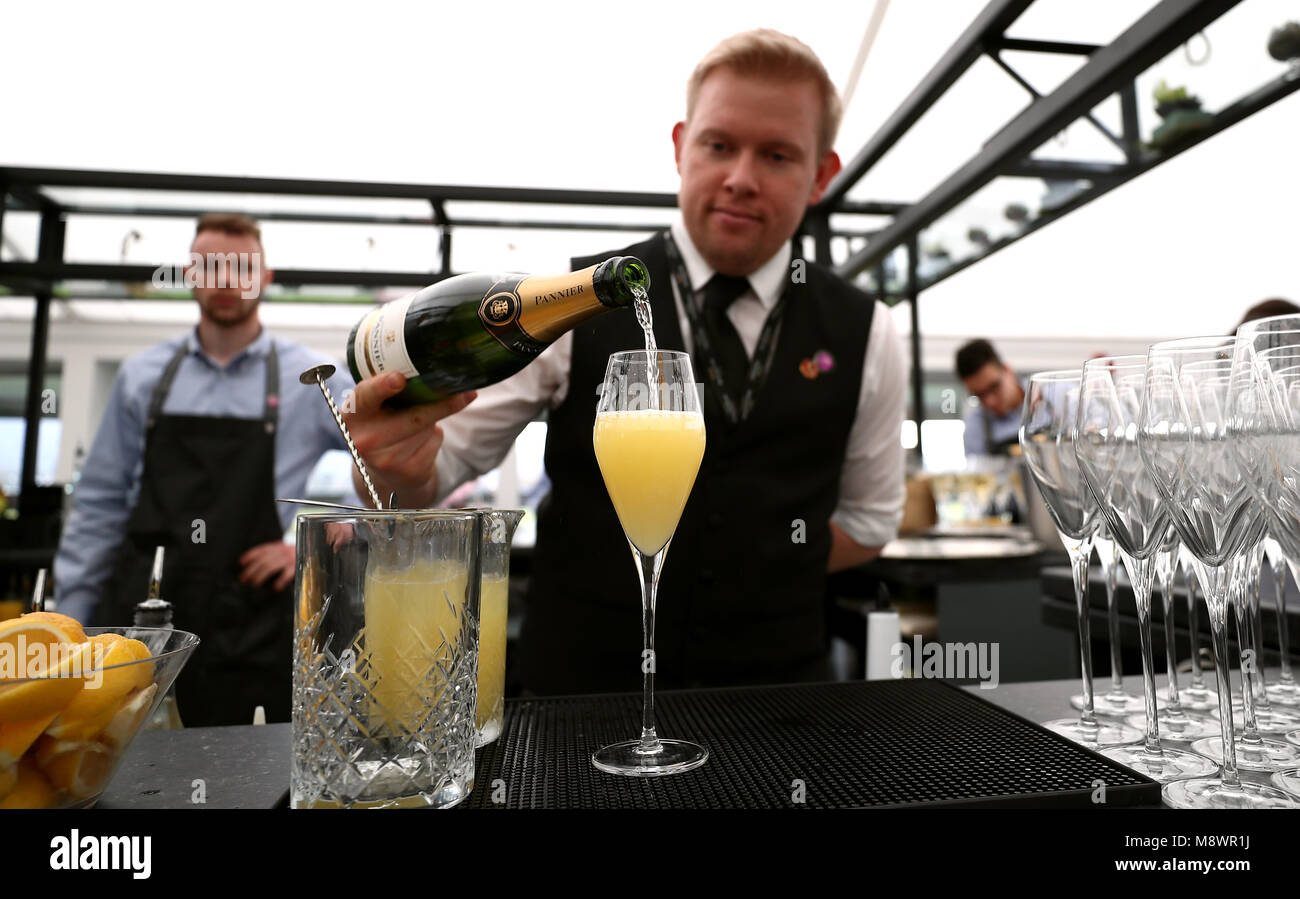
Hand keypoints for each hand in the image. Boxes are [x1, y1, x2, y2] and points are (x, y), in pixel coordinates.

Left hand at [238, 541, 296, 590]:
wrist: (314, 548)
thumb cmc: (295, 553)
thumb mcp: (283, 548)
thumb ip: (271, 553)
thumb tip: (250, 562)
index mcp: (278, 546)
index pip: (261, 549)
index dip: (250, 555)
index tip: (241, 563)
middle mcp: (282, 551)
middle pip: (263, 560)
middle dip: (252, 569)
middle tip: (244, 578)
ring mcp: (289, 559)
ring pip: (271, 566)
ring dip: (261, 575)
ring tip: (254, 583)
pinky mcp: (297, 566)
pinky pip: (287, 573)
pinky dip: (281, 580)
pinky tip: (276, 587)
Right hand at [344, 372, 476, 508]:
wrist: (385, 473)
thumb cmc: (382, 426)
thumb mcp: (374, 408)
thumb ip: (390, 390)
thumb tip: (432, 374)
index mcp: (352, 416)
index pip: (365, 397)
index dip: (382, 386)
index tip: (398, 379)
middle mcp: (365, 440)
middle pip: (414, 416)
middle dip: (442, 403)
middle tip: (464, 392)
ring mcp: (387, 460)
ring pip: (428, 426)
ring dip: (433, 418)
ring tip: (417, 422)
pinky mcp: (410, 472)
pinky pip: (435, 440)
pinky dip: (435, 435)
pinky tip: (421, 441)